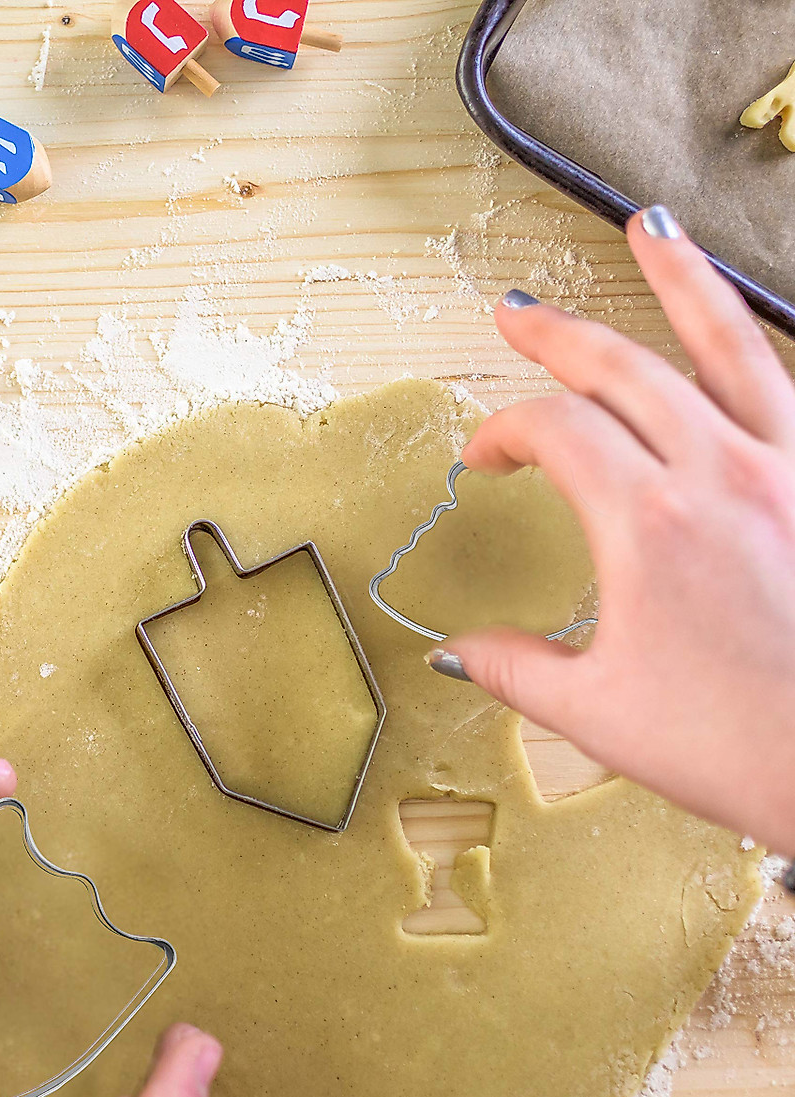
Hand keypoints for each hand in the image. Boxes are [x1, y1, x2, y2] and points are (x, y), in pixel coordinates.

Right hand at [429, 205, 794, 854]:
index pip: (553, 431)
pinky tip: (746, 331)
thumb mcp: (598, 712)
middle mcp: (721, 474)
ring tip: (650, 228)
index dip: (503, 431)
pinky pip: (790, 388)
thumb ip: (513, 669)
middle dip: (558, 334)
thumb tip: (456, 653)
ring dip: (678, 280)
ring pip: (727, 343)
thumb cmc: (741, 745)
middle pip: (623, 366)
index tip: (485, 458)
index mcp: (649, 522)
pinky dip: (760, 346)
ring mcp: (786, 468)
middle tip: (519, 314)